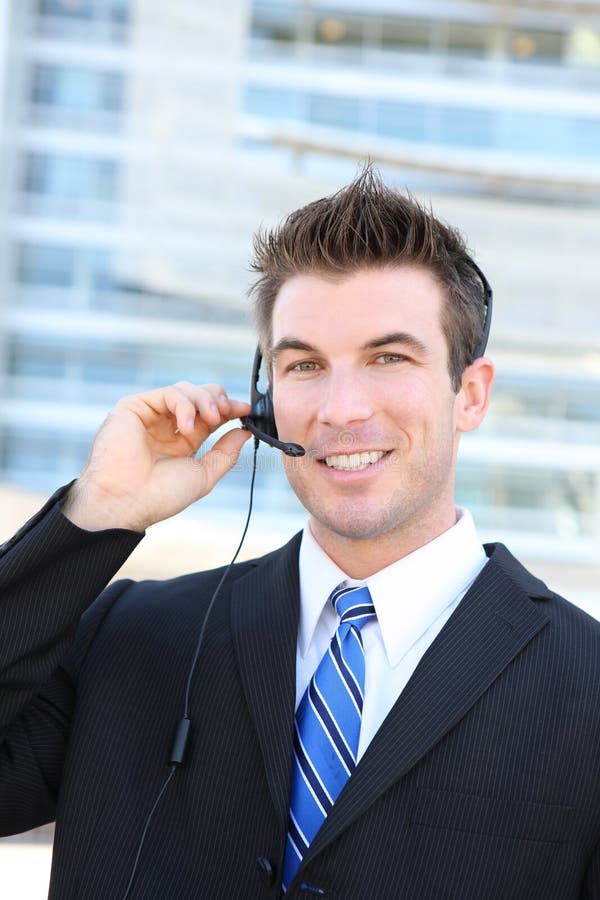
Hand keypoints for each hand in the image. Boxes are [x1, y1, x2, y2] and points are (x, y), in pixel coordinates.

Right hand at [61, 382, 251, 531]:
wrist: (128, 501)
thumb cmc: (160, 495)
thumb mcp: (204, 474)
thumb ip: (225, 453)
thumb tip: (245, 432)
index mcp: (182, 441)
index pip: (210, 415)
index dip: (229, 408)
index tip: (246, 410)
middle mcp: (167, 425)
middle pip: (199, 396)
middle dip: (218, 399)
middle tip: (229, 411)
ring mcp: (151, 415)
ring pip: (185, 390)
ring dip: (205, 400)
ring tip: (211, 418)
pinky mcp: (134, 407)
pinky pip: (168, 393)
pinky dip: (184, 405)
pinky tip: (186, 427)